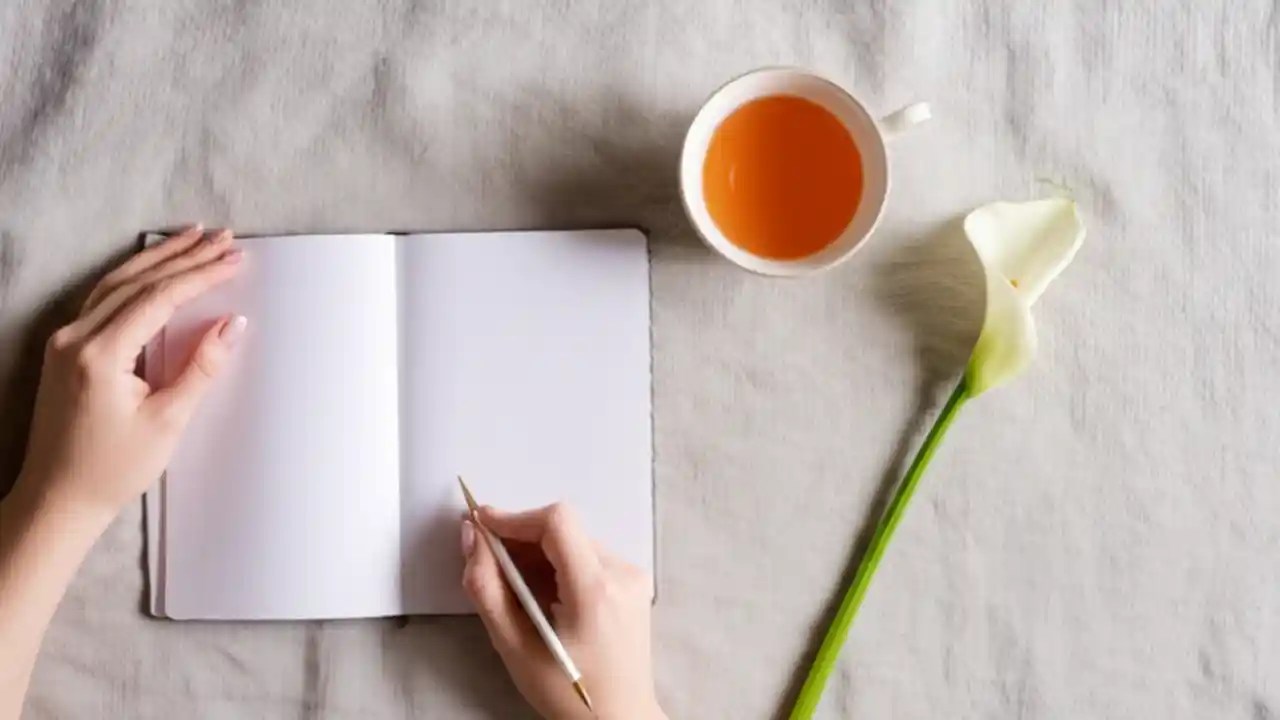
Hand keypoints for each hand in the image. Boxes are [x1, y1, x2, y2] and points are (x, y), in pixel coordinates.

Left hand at [14, 226, 244, 522]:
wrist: (57, 498)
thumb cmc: (111, 469)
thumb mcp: (167, 421)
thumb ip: (201, 367)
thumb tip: (232, 325)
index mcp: (100, 355)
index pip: (159, 298)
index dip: (201, 276)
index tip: (234, 260)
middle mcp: (76, 339)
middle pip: (137, 280)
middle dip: (184, 256)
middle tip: (223, 238)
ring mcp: (66, 341)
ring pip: (116, 282)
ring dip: (158, 259)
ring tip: (193, 239)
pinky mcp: (66, 350)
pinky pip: (102, 298)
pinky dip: (134, 278)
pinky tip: (154, 268)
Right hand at [461, 504, 664, 719]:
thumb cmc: (569, 695)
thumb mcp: (513, 647)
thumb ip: (486, 587)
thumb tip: (472, 538)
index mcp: (595, 591)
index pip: (556, 522)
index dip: (514, 517)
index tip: (482, 524)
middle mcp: (622, 575)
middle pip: (564, 529)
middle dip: (521, 537)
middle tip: (488, 558)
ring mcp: (633, 577)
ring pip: (575, 540)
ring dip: (539, 551)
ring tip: (517, 585)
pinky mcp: (634, 583)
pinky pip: (589, 555)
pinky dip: (560, 563)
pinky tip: (544, 593)